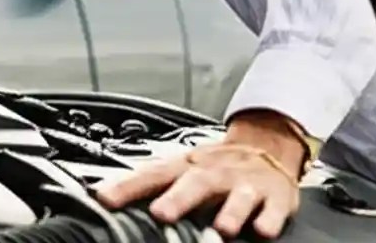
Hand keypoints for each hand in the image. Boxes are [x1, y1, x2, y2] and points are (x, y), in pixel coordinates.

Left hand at [92, 113, 304, 238]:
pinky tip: (262, 230)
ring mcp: (245, 184)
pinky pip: (272, 210)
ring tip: (222, 229)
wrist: (267, 145)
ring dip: (229, 212)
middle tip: (162, 214)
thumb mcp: (180, 167)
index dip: (127, 186)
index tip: (105, 199)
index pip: (151, 174)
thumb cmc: (215, 164)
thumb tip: (102, 196)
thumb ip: (147, 184)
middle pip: (194, 183)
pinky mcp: (273, 198)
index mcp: (186, 165)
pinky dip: (267, 220)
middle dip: (178, 199)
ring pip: (236, 197)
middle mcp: (213, 173)